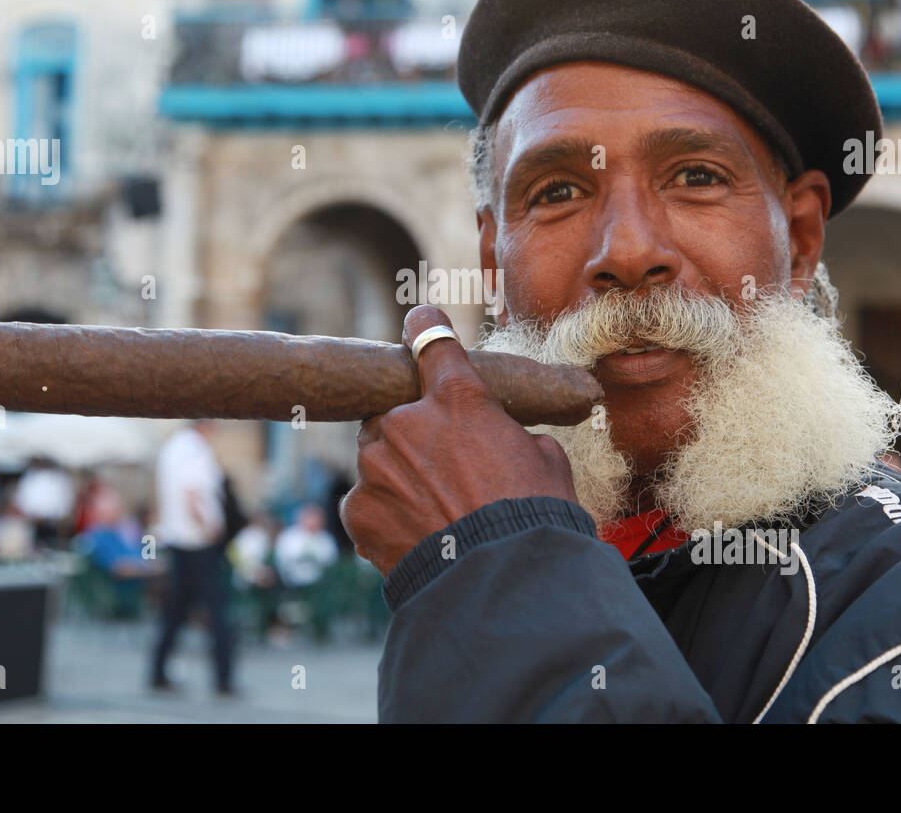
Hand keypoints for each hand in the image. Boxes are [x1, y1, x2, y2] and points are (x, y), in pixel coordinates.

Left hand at [340, 305, 577, 576]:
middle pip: (397, 415)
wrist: (502, 581)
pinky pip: (367, 504)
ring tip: (434, 517)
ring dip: (398, 478)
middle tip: (444, 473)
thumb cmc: (535, 517)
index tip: (419, 320)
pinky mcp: (356, 509)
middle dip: (414, 437)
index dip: (424, 327)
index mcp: (459, 398)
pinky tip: (417, 539)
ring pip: (378, 461)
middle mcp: (407, 421)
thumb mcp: (544, 459)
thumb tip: (506, 443)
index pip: (431, 342)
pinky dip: (385, 517)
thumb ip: (511, 435)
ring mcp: (375, 465)